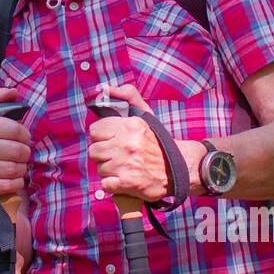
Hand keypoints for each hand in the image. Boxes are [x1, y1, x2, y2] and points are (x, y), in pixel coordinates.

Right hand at [0, 87, 31, 206]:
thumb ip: (2, 103)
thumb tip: (13, 91)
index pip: (15, 129)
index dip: (25, 136)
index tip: (23, 140)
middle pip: (18, 150)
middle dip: (25, 155)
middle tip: (21, 156)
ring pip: (15, 169)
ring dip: (21, 170)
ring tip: (17, 167)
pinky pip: (9, 185)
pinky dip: (16, 184)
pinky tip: (13, 180)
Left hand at [87, 83, 168, 202]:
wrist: (179, 168)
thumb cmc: (157, 141)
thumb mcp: (145, 114)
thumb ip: (127, 95)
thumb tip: (103, 88)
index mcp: (131, 126)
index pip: (95, 130)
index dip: (102, 137)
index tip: (111, 140)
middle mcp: (128, 144)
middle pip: (94, 150)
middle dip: (103, 154)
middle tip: (116, 156)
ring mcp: (127, 165)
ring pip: (99, 168)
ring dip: (109, 170)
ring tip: (122, 168)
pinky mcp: (128, 183)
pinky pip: (105, 184)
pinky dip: (112, 185)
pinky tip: (122, 180)